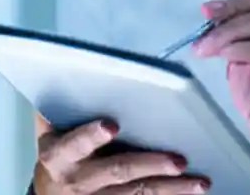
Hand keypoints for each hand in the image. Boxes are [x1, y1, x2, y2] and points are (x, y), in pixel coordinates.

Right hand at [33, 115, 211, 193]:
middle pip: (117, 172)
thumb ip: (60, 106)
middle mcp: (79, 180)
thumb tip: (73, 67)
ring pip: (138, 194)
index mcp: (60, 156)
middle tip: (178, 160)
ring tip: (198, 182)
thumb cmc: (60, 154)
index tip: (111, 126)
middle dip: (149, 165)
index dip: (90, 137)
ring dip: (171, 189)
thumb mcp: (51, 132)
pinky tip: (191, 192)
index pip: (74, 145)